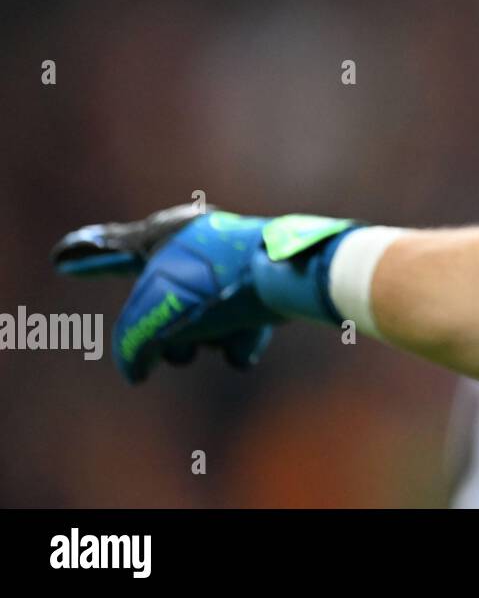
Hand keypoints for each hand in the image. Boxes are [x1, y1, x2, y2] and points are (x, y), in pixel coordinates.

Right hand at [52, 206, 353, 382]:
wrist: (287, 278)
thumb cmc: (214, 283)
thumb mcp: (152, 316)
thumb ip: (131, 345)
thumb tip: (137, 370)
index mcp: (166, 235)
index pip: (113, 250)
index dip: (88, 257)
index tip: (63, 258)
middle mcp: (200, 247)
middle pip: (162, 305)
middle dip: (167, 333)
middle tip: (174, 341)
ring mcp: (235, 269)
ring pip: (203, 324)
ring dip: (206, 340)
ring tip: (221, 332)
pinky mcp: (267, 292)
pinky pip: (240, 332)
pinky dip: (241, 342)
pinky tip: (250, 335)